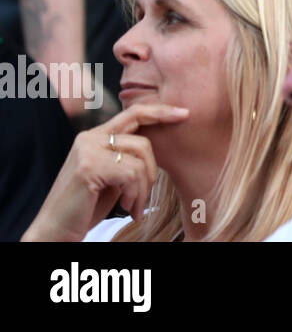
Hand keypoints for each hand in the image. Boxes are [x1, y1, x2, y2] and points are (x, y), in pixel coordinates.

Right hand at [21, 103, 188, 240]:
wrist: (55, 230)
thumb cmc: (86, 206)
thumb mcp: (112, 176)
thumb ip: (128, 158)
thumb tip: (160, 148)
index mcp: (95, 136)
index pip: (134, 113)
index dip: (161, 111)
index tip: (185, 113)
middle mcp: (90, 138)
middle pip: (143, 141)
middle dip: (153, 171)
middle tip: (146, 195)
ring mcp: (87, 150)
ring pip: (140, 161)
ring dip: (142, 190)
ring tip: (134, 207)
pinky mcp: (88, 167)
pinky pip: (131, 175)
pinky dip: (135, 195)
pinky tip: (127, 208)